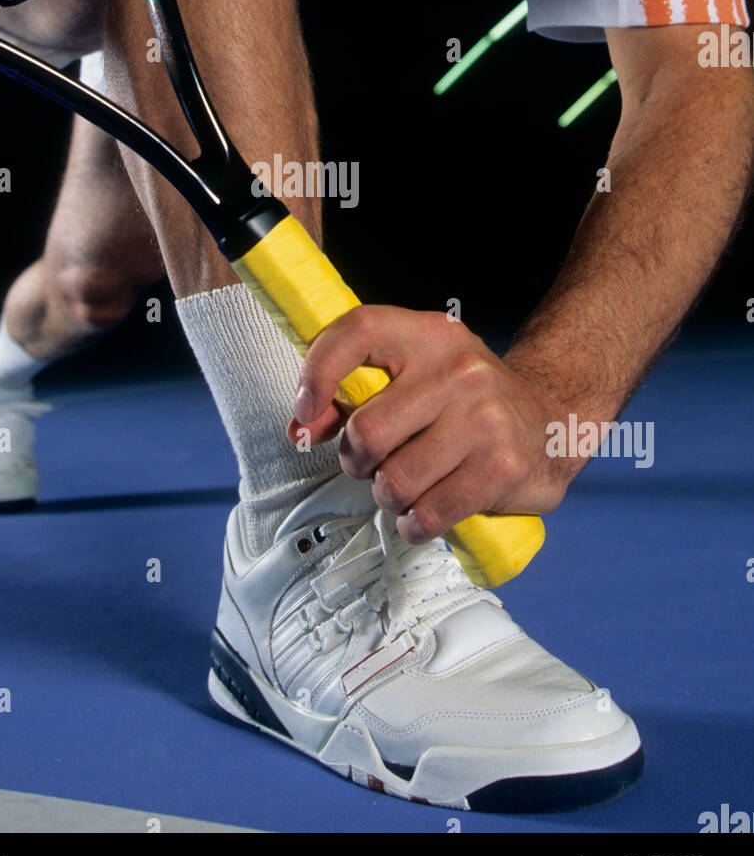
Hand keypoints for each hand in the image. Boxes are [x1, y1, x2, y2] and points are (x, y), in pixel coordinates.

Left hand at [287, 306, 575, 543]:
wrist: (553, 418)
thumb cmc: (464, 400)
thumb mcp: (415, 375)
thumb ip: (353, 395)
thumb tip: (302, 428)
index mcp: (430, 335)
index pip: (359, 329)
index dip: (319, 369)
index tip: (304, 409)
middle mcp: (459, 370)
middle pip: (367, 431)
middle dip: (357, 462)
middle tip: (374, 464)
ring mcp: (485, 419)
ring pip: (394, 482)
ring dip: (389, 497)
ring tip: (407, 487)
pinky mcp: (502, 468)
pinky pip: (428, 514)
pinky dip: (414, 525)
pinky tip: (423, 514)